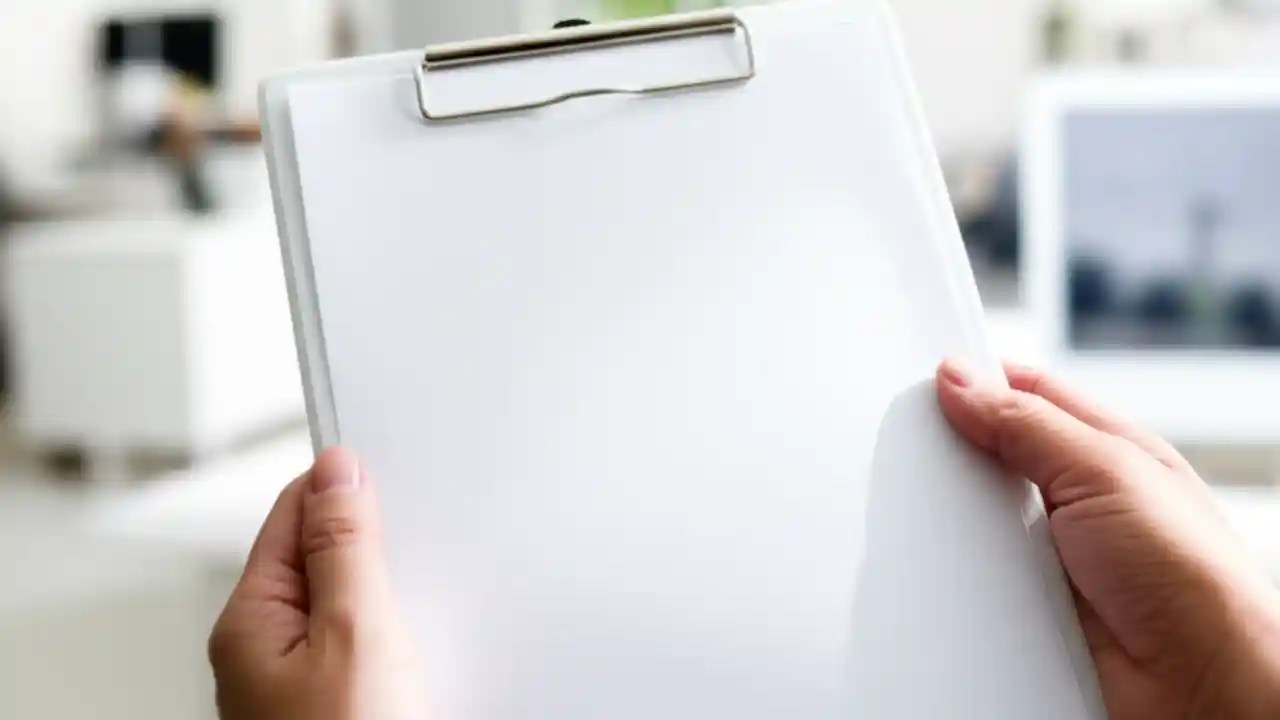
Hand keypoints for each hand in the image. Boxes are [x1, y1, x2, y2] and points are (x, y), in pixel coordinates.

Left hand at [209, 448, 423, 719]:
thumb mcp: (354, 634)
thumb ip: (345, 549)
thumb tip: (337, 472)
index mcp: (251, 621)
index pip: (293, 515)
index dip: (344, 486)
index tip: (392, 471)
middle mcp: (266, 649)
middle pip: (324, 557)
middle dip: (376, 545)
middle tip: (420, 554)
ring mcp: (301, 679)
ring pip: (351, 604)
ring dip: (390, 596)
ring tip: (424, 613)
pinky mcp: (337, 702)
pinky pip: (366, 646)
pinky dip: (397, 637)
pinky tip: (423, 648)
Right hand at [937, 360, 1279, 719]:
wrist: (1199, 688)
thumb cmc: (1193, 579)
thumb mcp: (1106, 471)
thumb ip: (1028, 424)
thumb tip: (963, 381)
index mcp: (1104, 451)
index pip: (1027, 396)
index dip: (977, 384)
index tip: (926, 383)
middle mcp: (1077, 501)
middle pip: (992, 458)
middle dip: (955, 455)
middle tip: (918, 448)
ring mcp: (1050, 555)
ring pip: (975, 522)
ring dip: (954, 522)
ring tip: (938, 518)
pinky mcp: (1027, 606)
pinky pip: (971, 579)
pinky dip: (955, 575)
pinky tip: (946, 573)